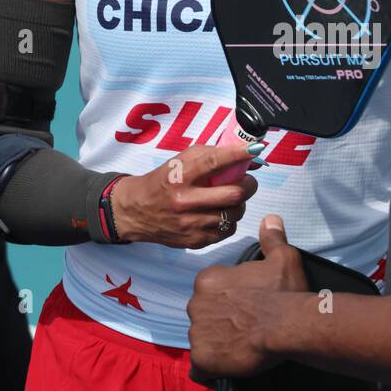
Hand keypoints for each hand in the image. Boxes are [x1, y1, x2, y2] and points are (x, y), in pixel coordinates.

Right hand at [110, 141, 260, 247]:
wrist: (135, 211)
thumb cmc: (163, 182)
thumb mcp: (180, 162)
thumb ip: (211, 155)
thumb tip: (248, 158)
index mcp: (179, 176)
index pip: (213, 162)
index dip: (238, 155)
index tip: (255, 149)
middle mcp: (184, 201)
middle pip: (233, 194)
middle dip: (247, 185)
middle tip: (246, 182)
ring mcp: (190, 224)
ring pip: (234, 214)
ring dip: (239, 204)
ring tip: (230, 199)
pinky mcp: (194, 241)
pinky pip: (227, 231)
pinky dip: (229, 221)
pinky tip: (219, 214)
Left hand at [187, 215, 307, 378]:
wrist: (287, 326)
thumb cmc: (283, 292)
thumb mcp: (282, 259)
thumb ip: (272, 238)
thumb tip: (270, 218)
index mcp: (207, 280)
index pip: (210, 294)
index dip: (227, 303)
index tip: (245, 308)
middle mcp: (195, 304)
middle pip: (203, 317)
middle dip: (219, 324)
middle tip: (244, 329)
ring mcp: (196, 332)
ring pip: (202, 341)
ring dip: (216, 345)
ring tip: (241, 349)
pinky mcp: (201, 358)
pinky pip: (200, 367)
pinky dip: (211, 368)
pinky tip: (229, 366)